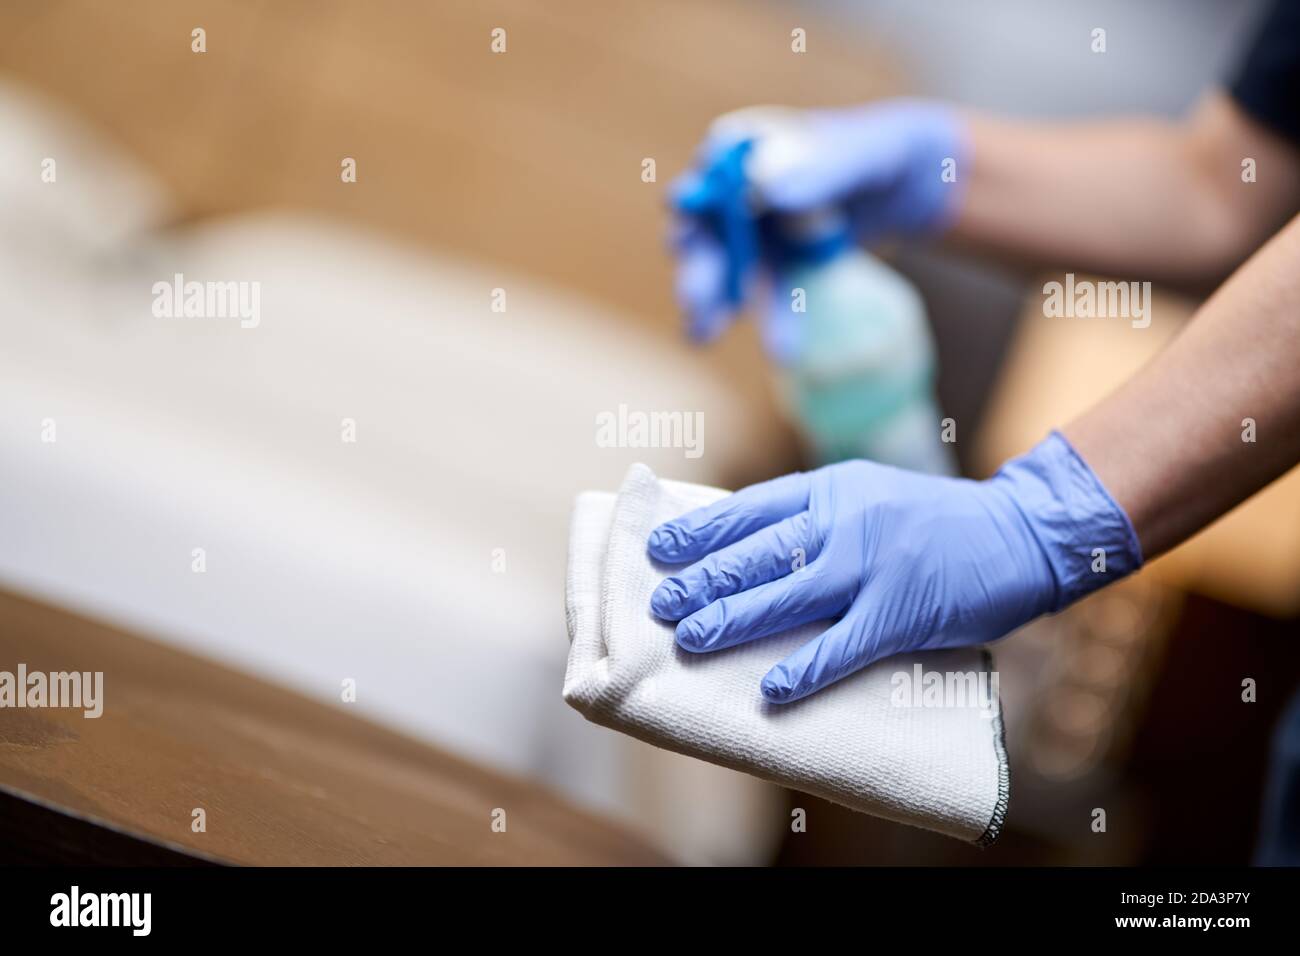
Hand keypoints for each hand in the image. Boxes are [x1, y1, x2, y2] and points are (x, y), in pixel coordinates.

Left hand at [647, 432, 1140, 702]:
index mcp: (831, 489)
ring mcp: (873, 565)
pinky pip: (844, 644)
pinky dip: (807, 667)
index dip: (700, 532)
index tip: (658, 550)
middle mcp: (844, 521)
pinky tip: (773, 688)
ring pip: (787, 595)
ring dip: (733, 620)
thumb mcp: (867, 494)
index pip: (750, 510)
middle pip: (757, 553)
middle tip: (660, 605)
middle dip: (703, 581)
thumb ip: (814, 516)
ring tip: (690, 639)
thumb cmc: (934, 521)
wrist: (1018, 532)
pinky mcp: (902, 609)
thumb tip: (746, 548)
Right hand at [670, 99, 966, 342]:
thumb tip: (765, 186)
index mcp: (748, 146)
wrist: (911, 184)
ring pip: (726, 270)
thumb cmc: (885, 150)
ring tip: (702, 338)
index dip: (692, 205)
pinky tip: (780, 351)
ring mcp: (752, 231)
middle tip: (695, 301)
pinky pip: (766, 293)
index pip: (710, 173)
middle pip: (705, 228)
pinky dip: (770, 320)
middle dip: (698, 266)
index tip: (684, 236)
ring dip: (714, 304)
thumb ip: (819, 164)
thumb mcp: (864, 153)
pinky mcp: (775, 264)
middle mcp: (738, 188)